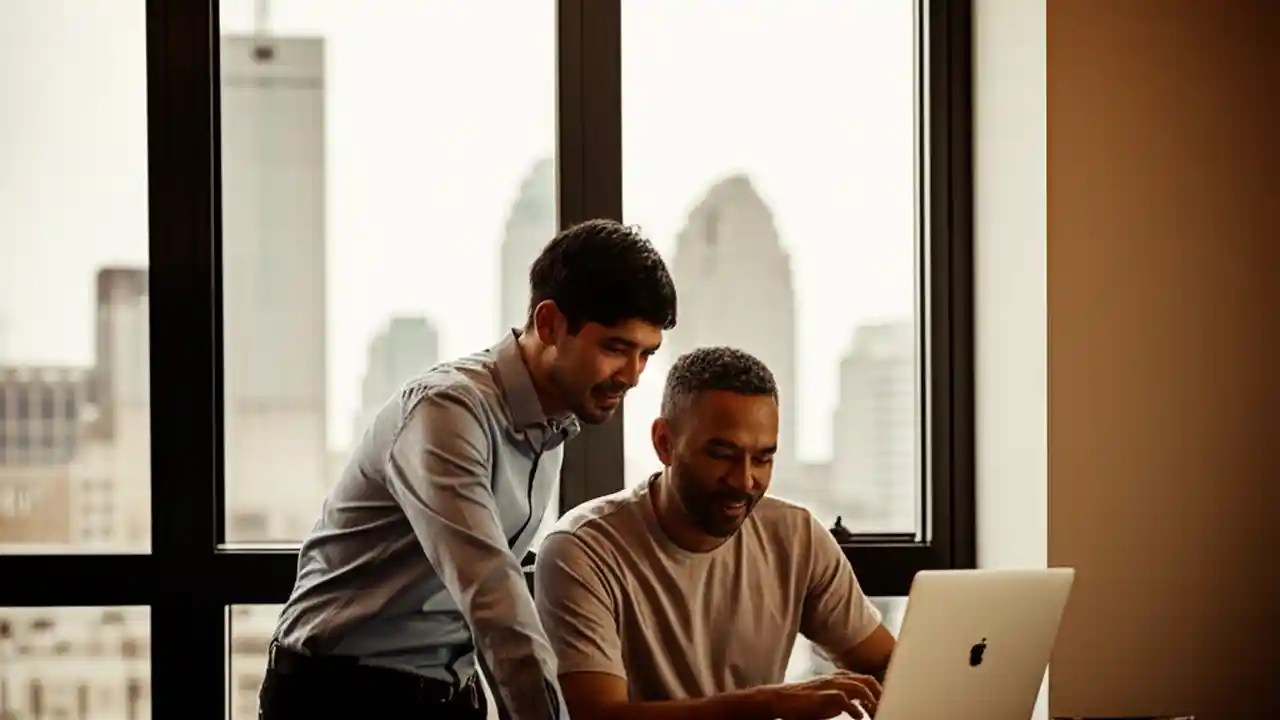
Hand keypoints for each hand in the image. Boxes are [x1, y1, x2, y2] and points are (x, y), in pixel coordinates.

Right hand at [758, 670, 881, 719]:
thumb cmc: (805, 701)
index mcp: (840, 677)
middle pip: (868, 681)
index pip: (867, 679)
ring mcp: (832, 685)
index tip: (886, 704)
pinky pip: (847, 702)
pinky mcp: (826, 696)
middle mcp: (838, 678)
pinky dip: (856, 711)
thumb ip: (846, 699)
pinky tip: (859, 718)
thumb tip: (861, 709)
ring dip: (871, 702)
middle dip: (880, 694)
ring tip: (876, 714)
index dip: (879, 691)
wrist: (782, 700)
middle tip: (887, 708)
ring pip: (861, 688)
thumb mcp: (829, 697)